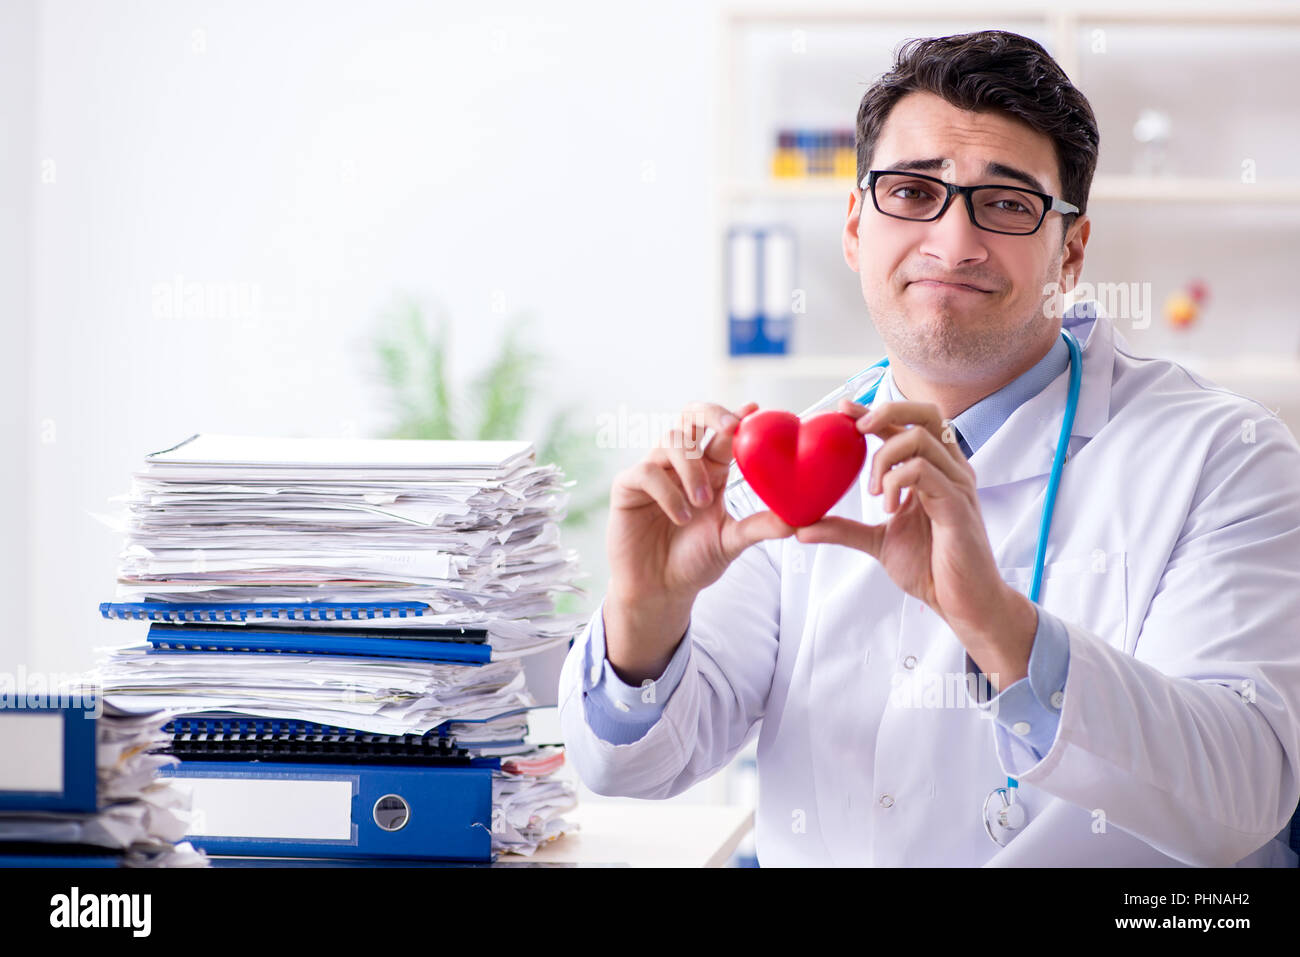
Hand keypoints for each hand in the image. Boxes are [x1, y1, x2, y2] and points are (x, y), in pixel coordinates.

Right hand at [604, 401, 796, 681]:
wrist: (660, 590)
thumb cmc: (694, 562)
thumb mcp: (732, 542)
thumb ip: (760, 527)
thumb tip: (797, 520)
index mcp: (710, 471)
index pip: (722, 434)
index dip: (736, 418)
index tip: (754, 409)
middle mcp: (681, 465)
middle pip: (691, 417)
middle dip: (711, 413)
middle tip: (730, 428)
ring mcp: (654, 473)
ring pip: (671, 442)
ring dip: (692, 469)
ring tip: (701, 503)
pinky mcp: (628, 487)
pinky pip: (647, 471)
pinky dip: (668, 493)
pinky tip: (680, 516)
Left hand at [792, 398, 1033, 685]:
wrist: (962, 603)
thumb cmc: (931, 568)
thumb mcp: (879, 542)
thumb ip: (844, 529)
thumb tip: (801, 529)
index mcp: (934, 470)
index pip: (907, 424)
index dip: (875, 411)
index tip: (842, 409)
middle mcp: (950, 470)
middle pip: (927, 413)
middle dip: (888, 410)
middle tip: (857, 429)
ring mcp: (957, 485)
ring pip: (921, 439)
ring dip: (886, 457)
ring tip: (873, 490)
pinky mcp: (958, 505)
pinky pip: (924, 472)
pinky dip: (897, 481)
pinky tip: (888, 507)